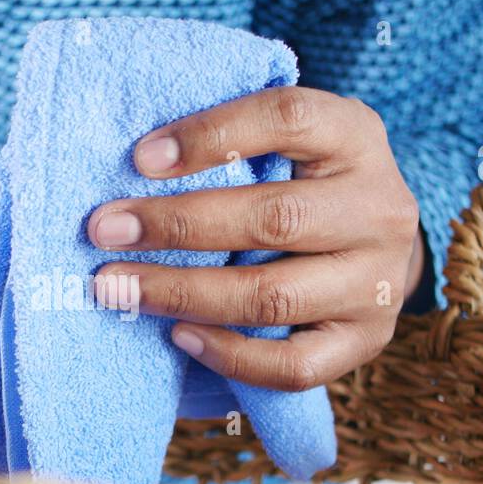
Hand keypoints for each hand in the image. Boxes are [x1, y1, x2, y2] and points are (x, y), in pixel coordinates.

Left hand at [88, 86, 423, 391]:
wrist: (379, 244)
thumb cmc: (306, 180)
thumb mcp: (291, 139)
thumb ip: (235, 141)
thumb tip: (136, 163)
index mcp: (356, 136)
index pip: (288, 118)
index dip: (211, 135)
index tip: (140, 158)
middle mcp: (379, 208)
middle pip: (273, 218)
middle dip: (176, 226)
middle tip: (102, 231)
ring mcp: (377, 282)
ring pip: (273, 297)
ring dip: (183, 293)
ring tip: (118, 289)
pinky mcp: (365, 342)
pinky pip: (293, 365)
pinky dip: (230, 354)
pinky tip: (178, 336)